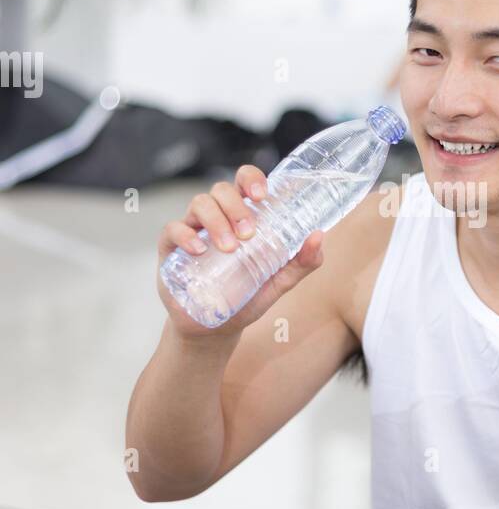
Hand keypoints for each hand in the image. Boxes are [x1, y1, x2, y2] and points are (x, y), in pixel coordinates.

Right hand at [156, 163, 324, 338]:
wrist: (214, 330)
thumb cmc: (246, 299)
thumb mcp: (278, 282)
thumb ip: (301, 262)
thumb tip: (318, 236)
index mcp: (242, 217)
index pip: (243, 183)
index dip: (251, 178)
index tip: (262, 194)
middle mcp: (217, 218)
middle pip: (221, 190)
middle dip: (237, 206)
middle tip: (249, 233)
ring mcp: (192, 231)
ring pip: (199, 204)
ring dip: (217, 221)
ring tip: (230, 248)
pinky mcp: (171, 249)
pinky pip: (172, 229)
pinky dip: (186, 235)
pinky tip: (199, 251)